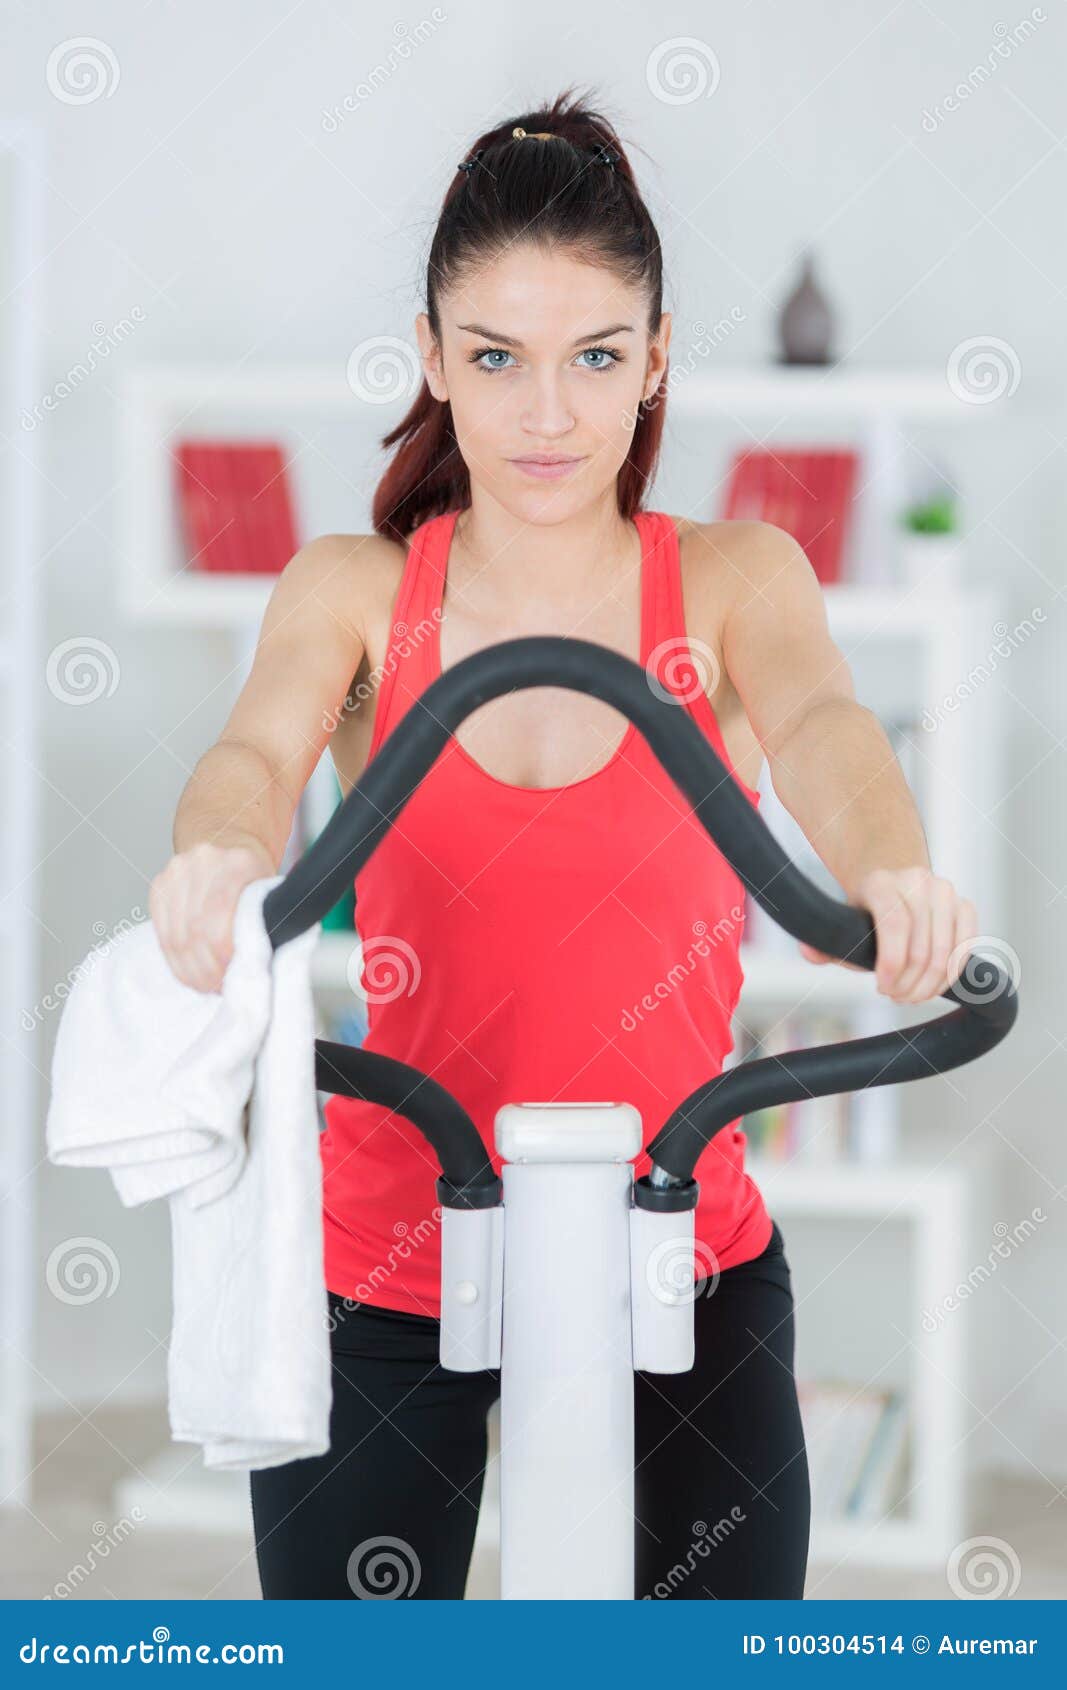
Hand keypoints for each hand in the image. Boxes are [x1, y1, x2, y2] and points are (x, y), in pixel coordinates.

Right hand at [149, 840, 273, 994]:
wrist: (226, 840)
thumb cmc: (252, 875)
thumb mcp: (269, 893)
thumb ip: (262, 924)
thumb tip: (251, 968)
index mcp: (237, 863)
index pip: (219, 919)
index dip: (223, 956)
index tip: (234, 975)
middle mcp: (202, 862)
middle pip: (194, 933)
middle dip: (207, 969)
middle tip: (219, 986)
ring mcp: (176, 872)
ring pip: (175, 937)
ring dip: (190, 970)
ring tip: (206, 983)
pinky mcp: (159, 885)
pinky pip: (161, 933)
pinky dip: (175, 959)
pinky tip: (189, 970)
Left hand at [798, 866, 979, 1002]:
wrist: (893, 883)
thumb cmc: (866, 913)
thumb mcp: (843, 924)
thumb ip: (825, 944)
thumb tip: (808, 953)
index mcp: (881, 883)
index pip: (895, 926)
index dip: (892, 964)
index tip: (882, 988)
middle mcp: (916, 881)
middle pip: (921, 946)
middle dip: (909, 982)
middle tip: (895, 997)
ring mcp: (944, 891)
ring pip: (945, 951)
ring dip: (930, 984)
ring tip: (912, 996)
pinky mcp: (964, 905)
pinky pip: (965, 947)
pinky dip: (951, 974)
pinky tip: (934, 986)